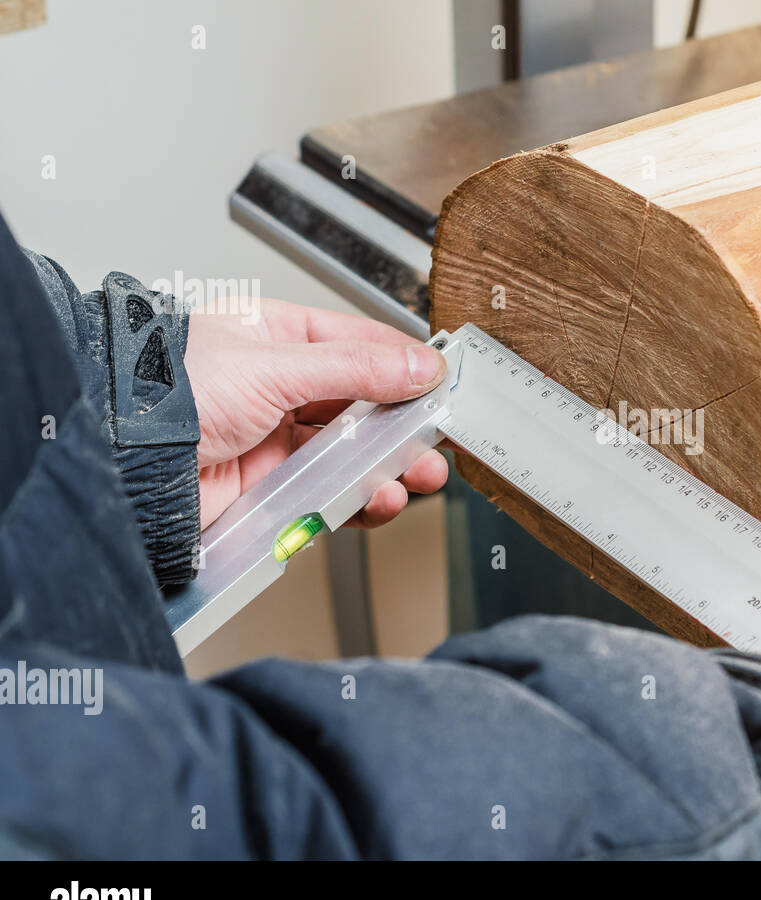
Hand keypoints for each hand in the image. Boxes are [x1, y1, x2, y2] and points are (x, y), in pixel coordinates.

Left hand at [184, 299, 448, 529]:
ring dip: (387, 467)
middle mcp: (280, 387)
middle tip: (435, 441)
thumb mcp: (274, 366)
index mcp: (279, 338)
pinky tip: (375, 499)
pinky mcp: (270, 487)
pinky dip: (356, 500)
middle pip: (363, 406)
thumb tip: (417, 367)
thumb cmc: (167, 388)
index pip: (361, 346)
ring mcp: (276, 439)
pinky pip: (327, 494)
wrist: (117, 458)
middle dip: (404, 426)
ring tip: (414, 477)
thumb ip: (354, 369)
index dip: (406, 366)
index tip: (444, 384)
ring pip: (351, 453)